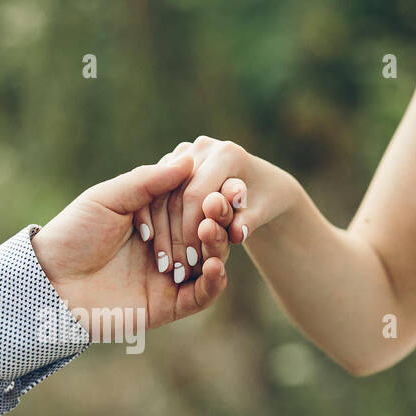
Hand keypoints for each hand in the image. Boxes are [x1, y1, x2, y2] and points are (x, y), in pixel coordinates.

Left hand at [31, 156, 230, 332]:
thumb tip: (188, 160)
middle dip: (217, 219)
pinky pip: (202, 296)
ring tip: (210, 231)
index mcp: (153, 218)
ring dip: (217, 246)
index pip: (193, 204)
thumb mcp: (108, 199)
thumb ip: (146, 182)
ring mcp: (170, 277)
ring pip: (211, 261)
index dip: (208, 194)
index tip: (216, 184)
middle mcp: (166, 245)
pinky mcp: (168, 306)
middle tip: (218, 207)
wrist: (49, 282)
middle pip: (207, 232)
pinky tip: (215, 266)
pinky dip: (215, 282)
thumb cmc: (73, 235)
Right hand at [143, 136, 306, 277]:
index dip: (191, 230)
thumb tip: (237, 234)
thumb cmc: (264, 201)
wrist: (260, 184)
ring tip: (166, 263)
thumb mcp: (260, 214)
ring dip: (160, 231)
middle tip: (178, 269)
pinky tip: (151, 242)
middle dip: (176, 234)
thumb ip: (248, 222)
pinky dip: (150, 218)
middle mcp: (202, 147)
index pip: (197, 195)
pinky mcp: (171, 162)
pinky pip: (154, 192)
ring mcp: (184, 153)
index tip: (192, 262)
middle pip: (177, 194)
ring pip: (160, 194)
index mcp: (226, 154)